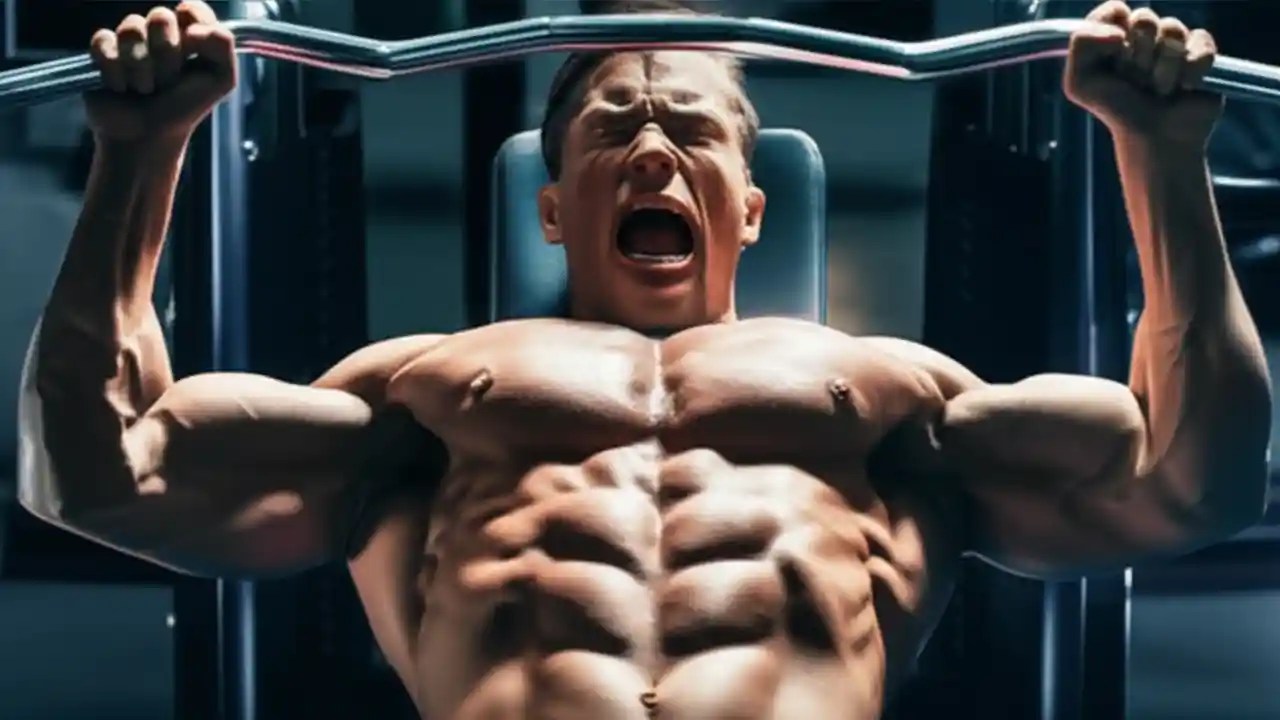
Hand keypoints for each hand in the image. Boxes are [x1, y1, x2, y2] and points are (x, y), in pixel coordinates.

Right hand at [85, 1, 237, 145]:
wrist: (148, 137)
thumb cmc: (185, 107)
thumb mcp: (221, 80)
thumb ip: (222, 45)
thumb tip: (192, 29)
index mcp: (190, 33)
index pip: (192, 8)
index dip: (193, 28)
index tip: (194, 52)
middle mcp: (160, 32)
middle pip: (161, 16)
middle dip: (168, 56)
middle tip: (169, 81)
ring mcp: (130, 40)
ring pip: (131, 29)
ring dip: (142, 68)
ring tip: (146, 89)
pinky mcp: (103, 50)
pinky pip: (103, 42)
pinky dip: (115, 73)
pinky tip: (122, 88)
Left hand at [1063, 1, 1222, 148]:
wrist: (1155, 138)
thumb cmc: (1116, 110)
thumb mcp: (1079, 83)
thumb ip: (1082, 43)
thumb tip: (1119, 30)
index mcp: (1113, 37)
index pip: (1114, 10)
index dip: (1113, 32)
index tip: (1111, 59)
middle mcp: (1143, 36)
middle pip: (1143, 17)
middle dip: (1137, 55)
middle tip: (1135, 81)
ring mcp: (1174, 43)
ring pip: (1172, 29)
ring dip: (1162, 67)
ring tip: (1158, 90)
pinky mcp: (1201, 52)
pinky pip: (1200, 41)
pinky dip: (1190, 69)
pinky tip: (1184, 88)